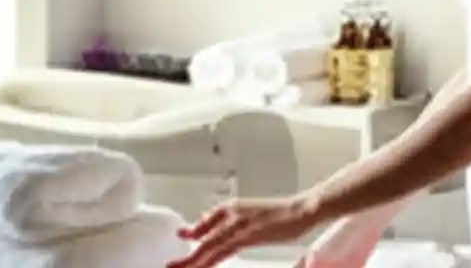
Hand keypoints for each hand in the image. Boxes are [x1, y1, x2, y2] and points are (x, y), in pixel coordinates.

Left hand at [166, 195, 321, 267]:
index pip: (205, 228)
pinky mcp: (248, 235)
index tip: (179, 245)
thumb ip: (231, 222)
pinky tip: (202, 263)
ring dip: (193, 262)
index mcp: (230, 210)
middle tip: (169, 266)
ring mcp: (238, 226)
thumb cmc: (280, 214)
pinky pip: (223, 250)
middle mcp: (230, 217)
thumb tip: (211, 230)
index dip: (191, 237)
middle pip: (204, 243)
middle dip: (186, 259)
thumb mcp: (251, 215)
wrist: (301, 209)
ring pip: (210, 249)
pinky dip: (210, 259)